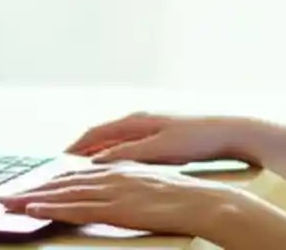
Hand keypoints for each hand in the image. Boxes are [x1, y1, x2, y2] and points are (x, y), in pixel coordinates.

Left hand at [0, 162, 241, 236]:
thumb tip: (118, 196)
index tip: (31, 189)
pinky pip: (78, 207)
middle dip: (33, 190)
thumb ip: (131, 189)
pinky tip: (35, 209)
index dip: (51, 183)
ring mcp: (113, 191)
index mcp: (121, 171)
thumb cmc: (184, 198)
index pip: (78, 177)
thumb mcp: (153, 187)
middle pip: (64, 183)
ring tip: (10, 204)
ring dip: (34, 198)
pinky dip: (53, 207)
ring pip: (64, 193)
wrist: (202, 201)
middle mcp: (113, 176)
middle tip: (7, 197)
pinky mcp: (116, 207)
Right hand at [67, 112, 253, 164]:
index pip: (95, 133)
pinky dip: (113, 153)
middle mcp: (139, 119)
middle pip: (101, 135)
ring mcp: (149, 125)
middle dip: (81, 150)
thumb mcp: (158, 150)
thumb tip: (96, 161)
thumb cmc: (195, 140)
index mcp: (136, 120)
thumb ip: (126, 154)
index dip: (75, 147)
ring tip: (81, 168)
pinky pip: (126, 143)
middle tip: (62, 167)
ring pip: (113, 139)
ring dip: (96, 152)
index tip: (57, 161)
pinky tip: (113, 165)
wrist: (228, 132)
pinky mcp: (159, 134)